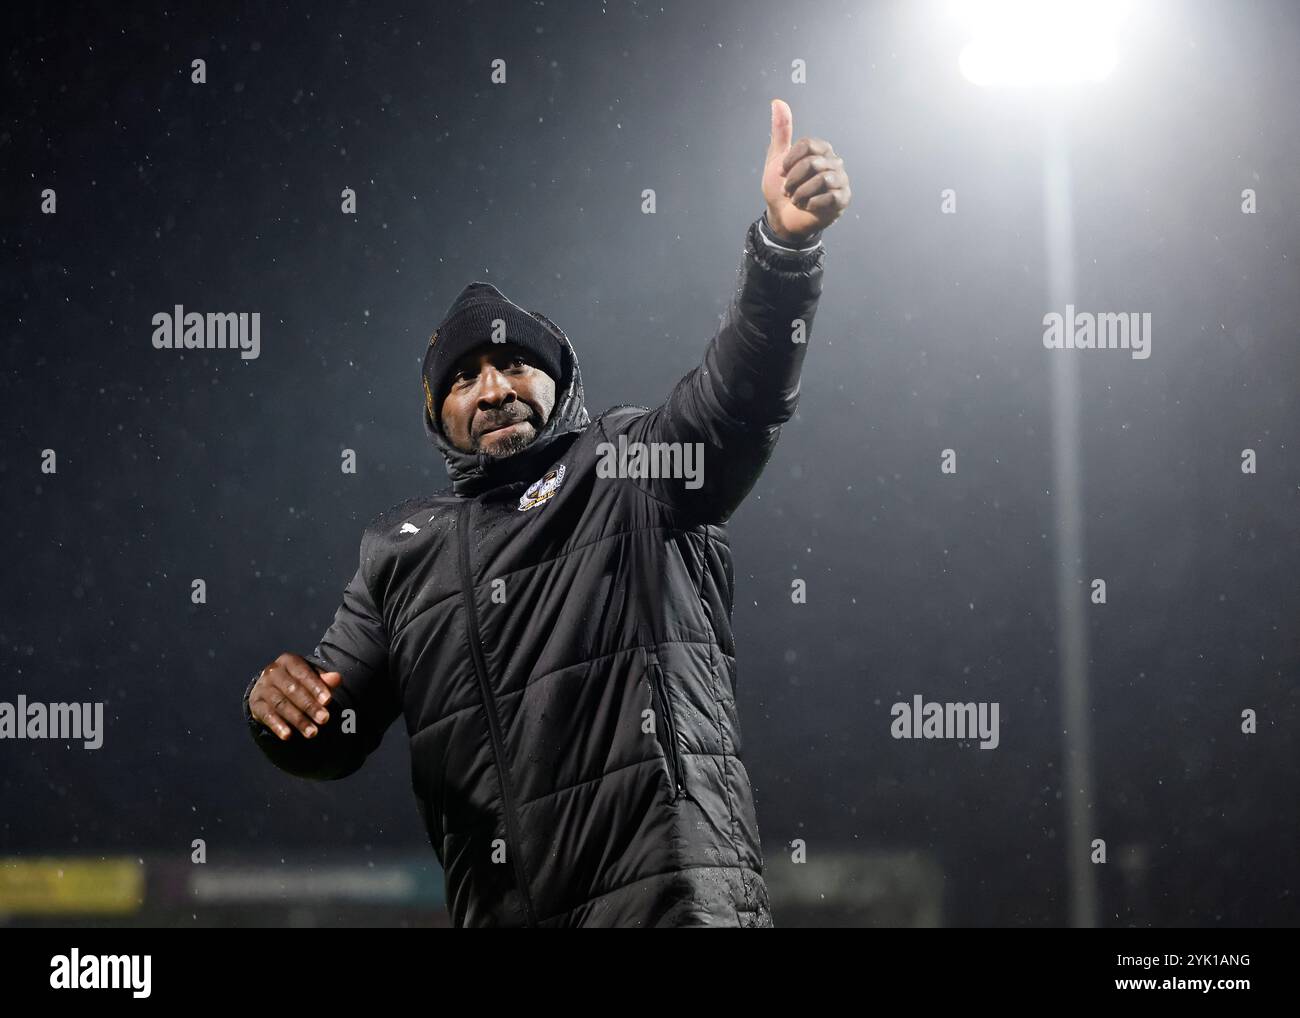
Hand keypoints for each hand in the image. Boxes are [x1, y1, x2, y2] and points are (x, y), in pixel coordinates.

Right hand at [248, 653, 342, 740]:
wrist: (271, 687)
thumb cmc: (298, 681)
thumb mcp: (311, 677)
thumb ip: (324, 679)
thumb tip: (337, 678)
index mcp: (288, 661)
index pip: (304, 674)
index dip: (316, 687)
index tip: (328, 701)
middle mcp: (272, 672)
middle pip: (293, 690)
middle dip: (310, 706)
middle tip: (324, 719)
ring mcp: (262, 687)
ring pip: (281, 704)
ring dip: (298, 720)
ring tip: (312, 733)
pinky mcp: (255, 703)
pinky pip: (266, 715)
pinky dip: (277, 726)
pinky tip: (288, 736)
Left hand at [761, 98, 851, 244]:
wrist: (783, 218)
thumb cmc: (781, 188)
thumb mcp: (776, 160)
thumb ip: (781, 132)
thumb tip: (777, 102)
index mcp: (821, 150)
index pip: (808, 145)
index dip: (790, 160)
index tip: (781, 172)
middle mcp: (834, 162)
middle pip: (812, 163)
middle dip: (793, 180)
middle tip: (787, 191)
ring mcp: (841, 180)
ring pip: (821, 179)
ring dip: (801, 193)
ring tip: (796, 200)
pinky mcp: (843, 199)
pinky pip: (829, 197)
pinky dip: (812, 203)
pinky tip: (807, 207)